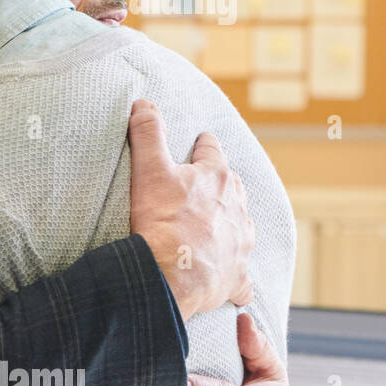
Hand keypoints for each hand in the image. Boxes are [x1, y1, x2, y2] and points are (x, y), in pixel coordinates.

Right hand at [127, 99, 254, 320]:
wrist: (172, 275)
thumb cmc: (163, 221)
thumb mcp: (148, 170)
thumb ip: (147, 133)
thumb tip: (143, 103)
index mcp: (216, 178)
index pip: (212, 151)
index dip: (204, 144)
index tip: (202, 140)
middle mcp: (236, 206)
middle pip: (232, 186)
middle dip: (221, 182)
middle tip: (207, 182)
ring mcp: (239, 241)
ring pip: (242, 225)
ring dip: (232, 222)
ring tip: (219, 225)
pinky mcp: (236, 274)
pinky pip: (242, 277)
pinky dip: (238, 277)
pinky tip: (234, 283)